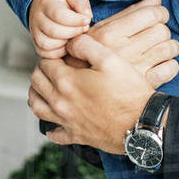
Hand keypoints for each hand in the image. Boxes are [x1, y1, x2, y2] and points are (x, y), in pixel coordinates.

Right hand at [28, 0, 92, 58]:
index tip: (87, 20)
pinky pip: (47, 54)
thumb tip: (87, 16)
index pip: (58, 14)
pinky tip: (68, 43)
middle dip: (73, 32)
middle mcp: (37, 19)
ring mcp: (34, 33)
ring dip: (66, 43)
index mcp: (46, 4)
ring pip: (48, 45)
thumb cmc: (60, 1)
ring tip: (75, 35)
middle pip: (53, 31)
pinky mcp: (37, 45)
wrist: (43, 6)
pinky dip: (59, 52)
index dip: (75, 20)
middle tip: (84, 28)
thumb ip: (80, 2)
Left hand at [28, 32, 154, 152]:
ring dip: (37, 94)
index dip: (51, 55)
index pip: (44, 63)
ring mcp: (66, 121)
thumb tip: (70, 42)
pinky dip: (50, 127)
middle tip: (55, 66)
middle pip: (36, 83)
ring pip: (37, 107)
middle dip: (42, 71)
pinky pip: (53, 134)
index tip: (61, 54)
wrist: (142, 124)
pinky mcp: (75, 136)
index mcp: (67, 81)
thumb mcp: (111, 59)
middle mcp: (60, 102)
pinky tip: (57, 120)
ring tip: (47, 87)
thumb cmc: (129, 91)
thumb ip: (86, 45)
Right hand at [81, 0, 178, 87]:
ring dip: (169, 46)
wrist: (80, 92)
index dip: (160, 13)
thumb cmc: (88, 58)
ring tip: (161, 48)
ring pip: (169, 48)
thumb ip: (128, 13)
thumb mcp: (100, 31)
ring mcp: (135, 69)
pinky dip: (170, 65)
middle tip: (156, 34)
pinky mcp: (144, 85)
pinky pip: (170, 68)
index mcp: (110, 34)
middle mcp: (123, 50)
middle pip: (162, 30)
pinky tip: (161, 64)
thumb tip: (155, 0)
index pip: (150, 14)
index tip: (158, 16)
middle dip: (162, 30)